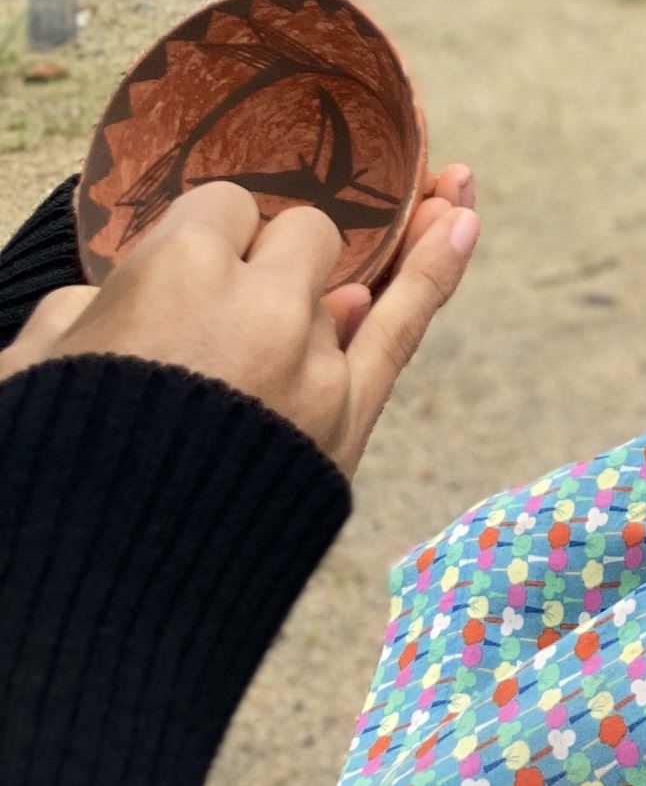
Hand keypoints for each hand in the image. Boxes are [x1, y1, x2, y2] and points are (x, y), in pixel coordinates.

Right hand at [0, 166, 478, 478]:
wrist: (95, 597)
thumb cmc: (50, 469)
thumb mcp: (34, 365)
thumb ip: (85, 309)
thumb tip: (115, 296)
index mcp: (175, 271)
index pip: (223, 209)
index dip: (207, 241)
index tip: (186, 276)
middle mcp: (258, 305)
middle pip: (300, 238)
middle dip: (273, 262)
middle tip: (230, 314)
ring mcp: (313, 363)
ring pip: (354, 284)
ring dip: (364, 265)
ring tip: (447, 188)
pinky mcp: (347, 420)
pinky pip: (406, 323)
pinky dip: (438, 266)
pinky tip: (463, 214)